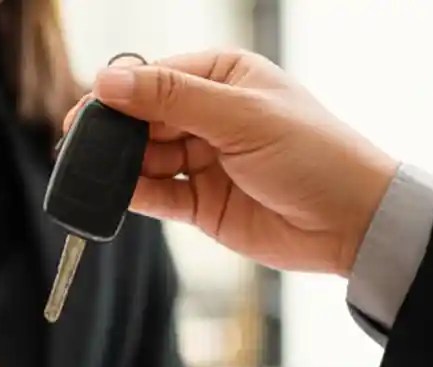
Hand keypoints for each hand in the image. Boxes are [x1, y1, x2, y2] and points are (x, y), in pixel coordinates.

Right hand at [68, 51, 398, 275]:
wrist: (353, 223)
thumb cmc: (314, 155)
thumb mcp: (241, 117)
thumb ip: (171, 99)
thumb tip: (109, 81)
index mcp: (224, 77)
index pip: (155, 77)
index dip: (119, 94)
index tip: (87, 112)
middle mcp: (210, 115)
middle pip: (143, 119)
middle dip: (114, 133)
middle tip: (79, 147)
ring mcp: (204, 160)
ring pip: (145, 158)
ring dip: (121, 167)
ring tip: (95, 175)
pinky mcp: (202, 203)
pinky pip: (157, 195)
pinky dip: (135, 195)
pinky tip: (115, 196)